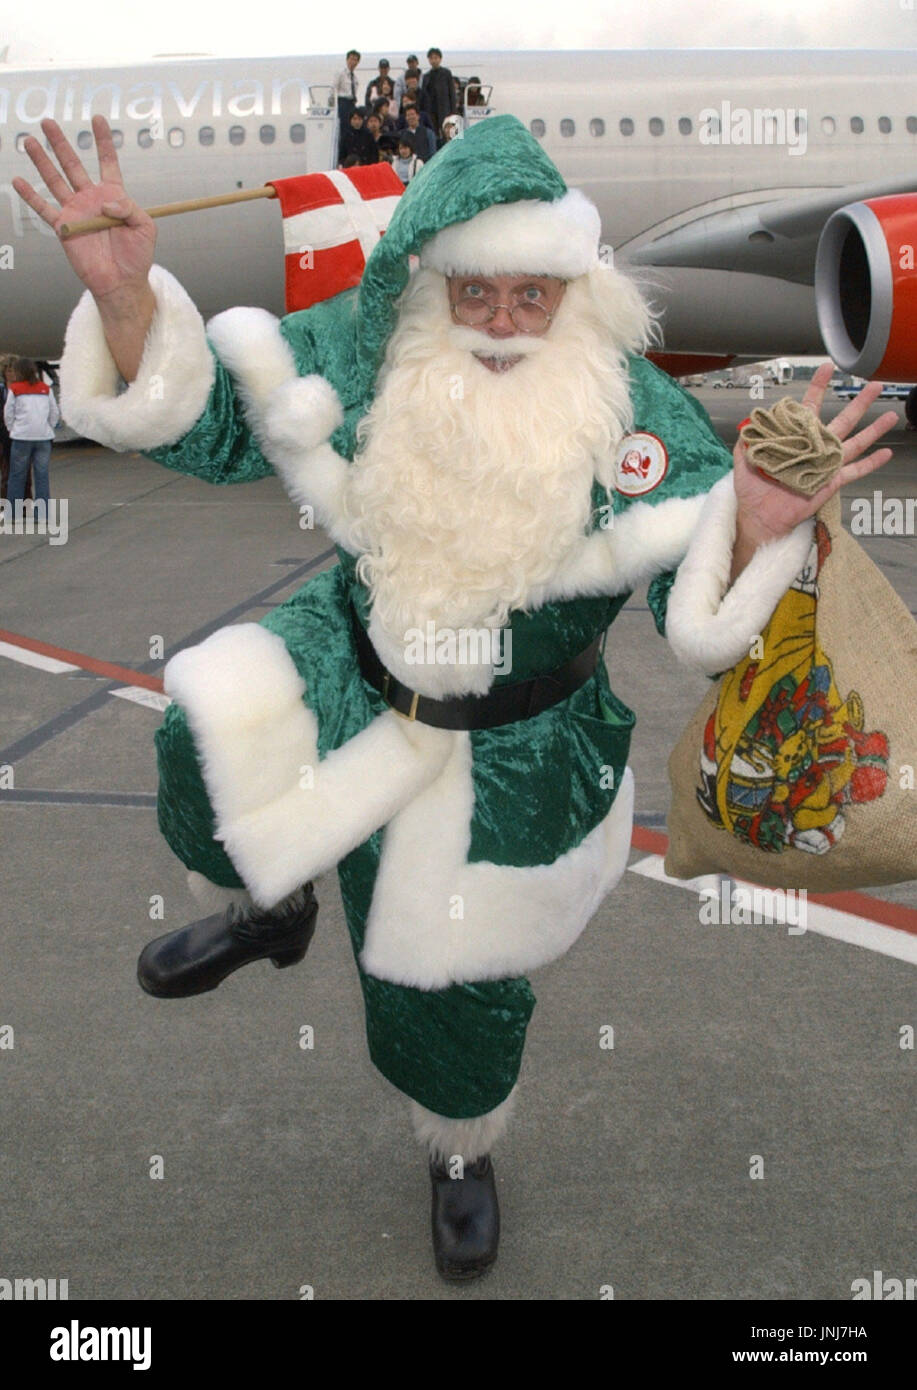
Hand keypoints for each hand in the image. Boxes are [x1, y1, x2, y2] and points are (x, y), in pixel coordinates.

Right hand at [13, 114, 154, 304]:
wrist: (122, 282)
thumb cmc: (137, 256)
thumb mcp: (145, 227)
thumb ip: (129, 209)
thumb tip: (106, 203)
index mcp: (113, 195)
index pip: (107, 162)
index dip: (103, 141)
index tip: (98, 119)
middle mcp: (91, 199)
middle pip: (73, 164)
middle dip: (60, 143)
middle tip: (48, 122)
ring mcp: (75, 211)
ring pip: (54, 180)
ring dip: (42, 161)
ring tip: (29, 141)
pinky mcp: (64, 227)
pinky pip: (44, 209)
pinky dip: (30, 196)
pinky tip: (18, 180)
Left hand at [730, 362, 896, 575]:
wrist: (760, 516)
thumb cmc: (752, 490)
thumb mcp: (743, 462)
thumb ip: (746, 442)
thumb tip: (747, 424)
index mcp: (795, 438)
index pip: (809, 408)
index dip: (818, 387)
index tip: (827, 369)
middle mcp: (815, 447)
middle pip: (842, 420)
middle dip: (859, 402)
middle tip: (874, 385)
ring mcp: (825, 464)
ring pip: (854, 442)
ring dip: (874, 429)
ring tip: (890, 415)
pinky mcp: (831, 481)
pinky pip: (854, 471)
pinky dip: (871, 463)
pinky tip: (886, 453)